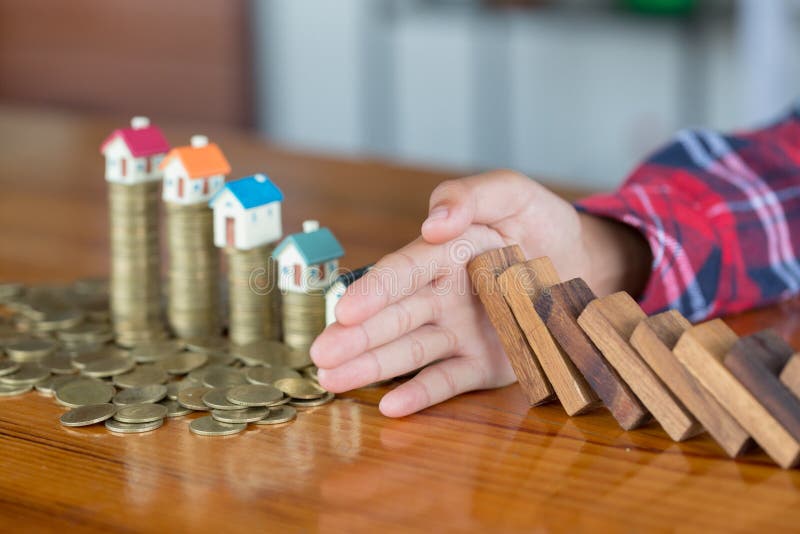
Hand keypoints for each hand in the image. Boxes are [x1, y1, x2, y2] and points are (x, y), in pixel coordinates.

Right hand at [310, 170, 649, 416]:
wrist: (583, 263)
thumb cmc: (541, 224)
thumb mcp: (512, 195)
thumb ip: (471, 197)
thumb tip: (432, 224)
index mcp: (444, 255)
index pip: (403, 272)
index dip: (375, 291)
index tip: (346, 310)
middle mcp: (443, 295)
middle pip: (394, 317)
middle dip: (356, 337)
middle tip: (320, 355)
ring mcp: (459, 332)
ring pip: (410, 351)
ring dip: (371, 367)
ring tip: (332, 381)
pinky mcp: (481, 364)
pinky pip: (448, 380)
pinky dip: (421, 394)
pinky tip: (391, 407)